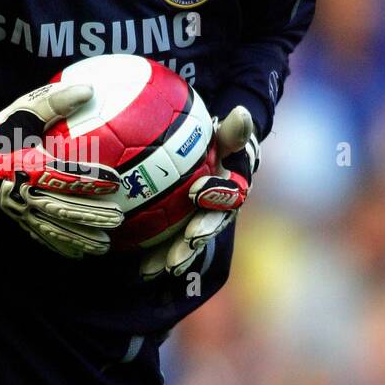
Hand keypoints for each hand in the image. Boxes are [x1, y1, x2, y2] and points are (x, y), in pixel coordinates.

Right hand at [0, 83, 123, 258]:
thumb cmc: (4, 127)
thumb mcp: (27, 108)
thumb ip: (56, 101)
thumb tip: (88, 89)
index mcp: (27, 165)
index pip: (63, 175)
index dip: (89, 180)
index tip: (115, 182)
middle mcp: (23, 190)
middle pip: (61, 209)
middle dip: (90, 216)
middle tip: (117, 219)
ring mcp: (19, 207)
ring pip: (52, 228)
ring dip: (79, 238)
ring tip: (104, 246)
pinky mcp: (17, 215)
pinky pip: (40, 235)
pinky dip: (60, 245)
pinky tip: (78, 253)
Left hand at [140, 106, 259, 280]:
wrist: (207, 158)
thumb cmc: (215, 144)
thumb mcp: (224, 134)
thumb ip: (232, 131)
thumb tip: (240, 114)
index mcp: (233, 188)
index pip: (228, 192)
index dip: (216, 195)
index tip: (196, 192)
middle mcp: (220, 209)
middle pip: (210, 224)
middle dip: (199, 235)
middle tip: (186, 241)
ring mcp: (201, 223)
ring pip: (190, 241)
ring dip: (177, 254)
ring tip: (159, 267)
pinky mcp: (184, 233)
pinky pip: (171, 246)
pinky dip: (158, 258)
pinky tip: (143, 269)